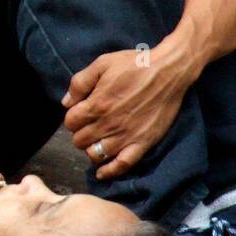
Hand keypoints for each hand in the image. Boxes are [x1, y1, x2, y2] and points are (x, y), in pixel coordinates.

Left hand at [61, 47, 191, 179]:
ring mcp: (126, 136)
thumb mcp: (102, 63)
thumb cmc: (135, 65)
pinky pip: (122, 165)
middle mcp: (108, 124)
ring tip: (98, 140)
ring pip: (95, 155)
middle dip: (80, 133)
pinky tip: (102, 172)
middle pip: (79, 141)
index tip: (81, 112)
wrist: (169, 71)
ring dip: (92, 148)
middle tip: (90, 125)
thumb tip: (66, 103)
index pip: (70, 123)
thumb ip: (80, 83)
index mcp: (96, 105)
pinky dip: (109, 171)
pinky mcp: (142, 143)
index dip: (73, 117)